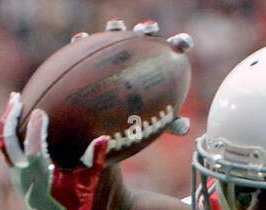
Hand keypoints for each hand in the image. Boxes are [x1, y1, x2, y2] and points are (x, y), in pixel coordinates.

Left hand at [0, 95, 107, 209]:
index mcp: (41, 175)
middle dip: (11, 117)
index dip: (37, 127)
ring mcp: (17, 175)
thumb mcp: (87, 184)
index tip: (41, 111)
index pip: (35, 146)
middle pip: (9, 140)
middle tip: (15, 97)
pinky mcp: (15, 176)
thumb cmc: (76, 205)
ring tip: (13, 103)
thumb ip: (95, 161)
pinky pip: (7, 150)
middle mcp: (24, 174)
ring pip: (5, 144)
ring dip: (7, 122)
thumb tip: (104, 138)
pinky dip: (10, 133)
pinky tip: (16, 121)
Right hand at [72, 20, 193, 135]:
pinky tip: (80, 39)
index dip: (180, 42)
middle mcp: (140, 52)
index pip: (173, 49)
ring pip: (117, 33)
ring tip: (116, 26)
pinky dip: (83, 41)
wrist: (113, 123)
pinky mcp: (95, 54)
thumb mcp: (157, 122)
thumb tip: (184, 127)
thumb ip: (172, 123)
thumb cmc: (141, 120)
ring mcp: (117, 50)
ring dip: (116, 27)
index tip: (185, 42)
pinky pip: (86, 45)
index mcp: (160, 64)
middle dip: (147, 29)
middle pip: (145, 34)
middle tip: (149, 30)